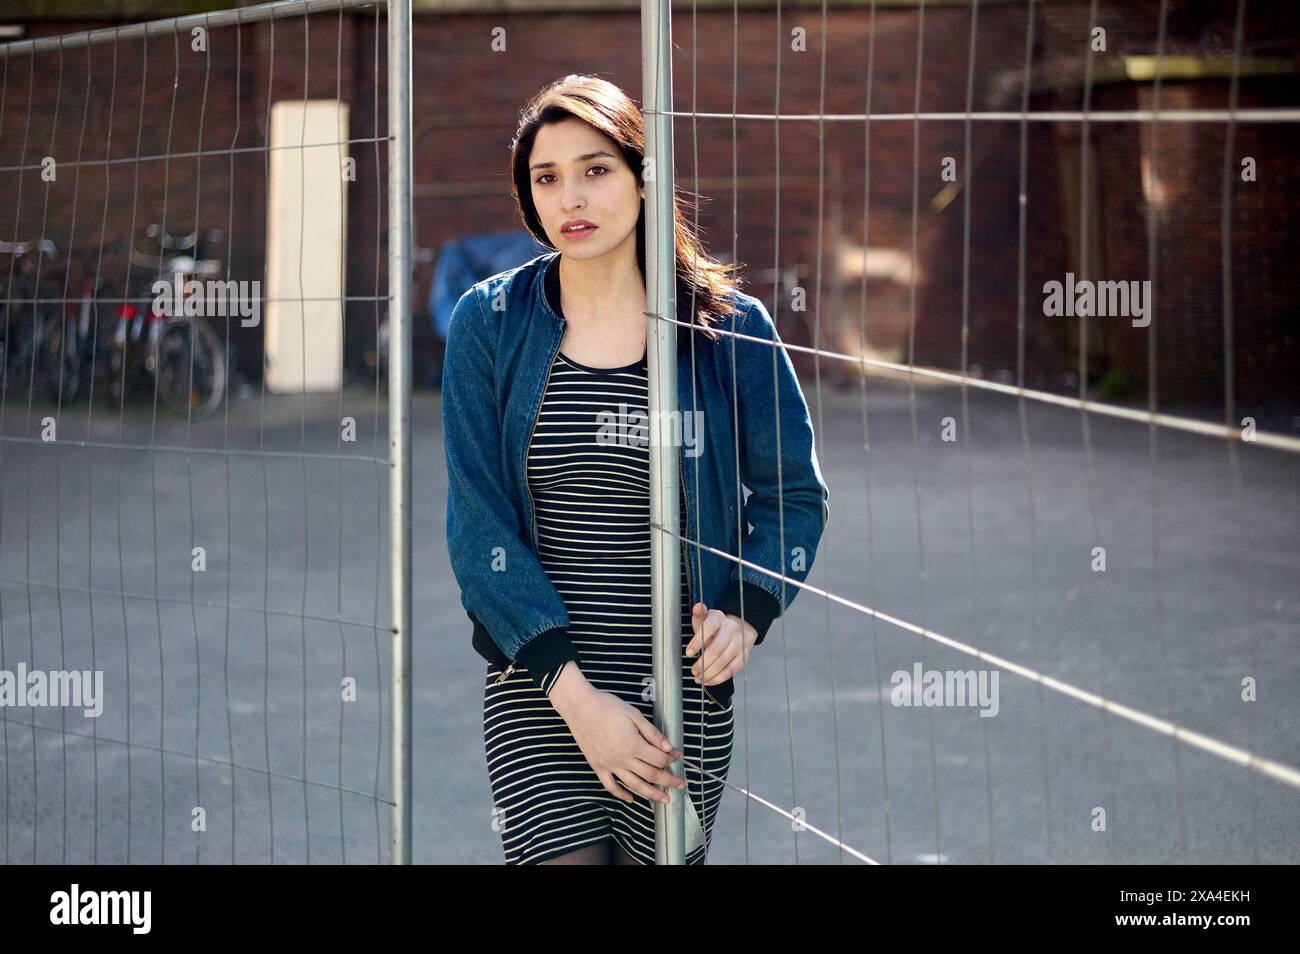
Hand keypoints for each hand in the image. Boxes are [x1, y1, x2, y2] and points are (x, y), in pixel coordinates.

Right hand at [560, 688, 685, 805]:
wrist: (579, 707)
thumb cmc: (606, 707)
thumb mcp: (634, 714)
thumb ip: (652, 733)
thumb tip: (668, 747)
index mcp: (633, 745)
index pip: (659, 759)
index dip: (672, 760)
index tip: (679, 758)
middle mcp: (622, 759)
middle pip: (651, 775)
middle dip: (668, 781)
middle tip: (680, 785)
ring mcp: (609, 765)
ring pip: (634, 785)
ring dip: (651, 794)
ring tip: (664, 799)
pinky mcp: (598, 766)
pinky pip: (611, 786)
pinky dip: (621, 795)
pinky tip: (631, 799)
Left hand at [686, 602, 756, 686]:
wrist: (732, 632)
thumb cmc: (711, 628)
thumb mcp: (703, 620)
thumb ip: (698, 615)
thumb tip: (698, 607)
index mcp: (719, 618)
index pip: (709, 628)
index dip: (697, 642)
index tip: (688, 653)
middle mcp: (732, 629)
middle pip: (717, 649)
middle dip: (703, 663)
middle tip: (693, 670)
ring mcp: (739, 643)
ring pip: (723, 662)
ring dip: (708, 673)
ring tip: (698, 677)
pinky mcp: (744, 656)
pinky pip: (731, 670)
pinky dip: (718, 678)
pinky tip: (708, 681)